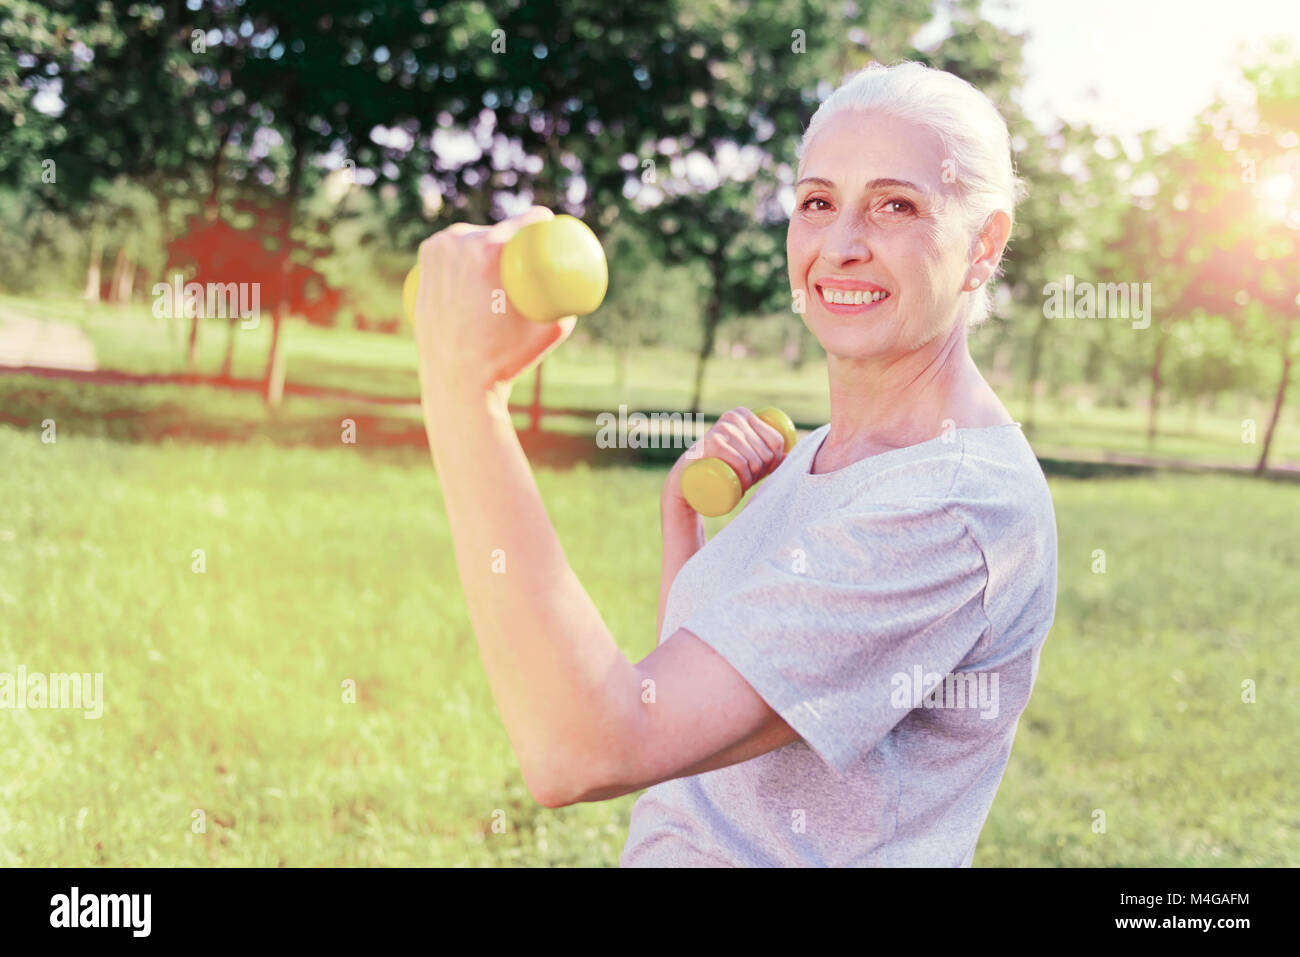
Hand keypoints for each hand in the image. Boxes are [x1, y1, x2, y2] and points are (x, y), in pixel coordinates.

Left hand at [411, 206, 576, 401]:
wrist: (457, 381)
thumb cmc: (508, 359)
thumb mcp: (552, 329)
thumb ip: (569, 305)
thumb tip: (580, 291)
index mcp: (488, 250)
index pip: (525, 220)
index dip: (541, 220)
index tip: (550, 230)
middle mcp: (458, 243)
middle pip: (497, 228)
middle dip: (513, 237)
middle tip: (527, 256)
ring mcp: (436, 250)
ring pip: (472, 237)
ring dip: (487, 242)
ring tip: (502, 260)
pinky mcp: (424, 262)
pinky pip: (450, 247)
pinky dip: (461, 248)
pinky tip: (470, 250)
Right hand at [662, 407, 787, 513]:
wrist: (686, 477)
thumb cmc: (721, 466)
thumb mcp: (744, 453)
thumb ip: (767, 451)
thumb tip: (795, 454)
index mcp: (744, 414)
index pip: (776, 440)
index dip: (778, 462)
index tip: (765, 474)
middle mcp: (734, 417)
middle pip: (766, 451)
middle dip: (763, 473)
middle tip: (751, 482)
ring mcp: (722, 428)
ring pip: (754, 459)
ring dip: (754, 479)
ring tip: (745, 486)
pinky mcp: (712, 442)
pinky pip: (740, 461)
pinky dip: (745, 478)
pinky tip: (742, 486)